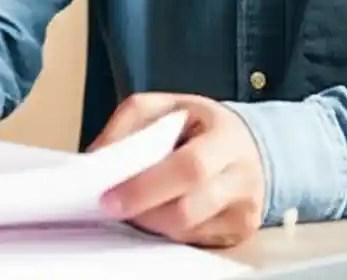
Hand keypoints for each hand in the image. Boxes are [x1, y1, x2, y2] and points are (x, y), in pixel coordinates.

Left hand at [92, 93, 265, 247]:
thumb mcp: (167, 106)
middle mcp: (242, 178)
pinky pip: (193, 241)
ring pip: (186, 232)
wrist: (248, 146)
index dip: (146, 187)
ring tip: (136, 203)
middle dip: (142, 212)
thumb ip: (130, 121)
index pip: (190, 168)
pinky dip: (167, 230)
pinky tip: (160, 210)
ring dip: (151, 222)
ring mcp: (244, 210)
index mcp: (227, 137)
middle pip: (187, 211)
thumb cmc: (200, 125)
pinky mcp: (239, 233)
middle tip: (112, 206)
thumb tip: (98, 155)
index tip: (109, 197)